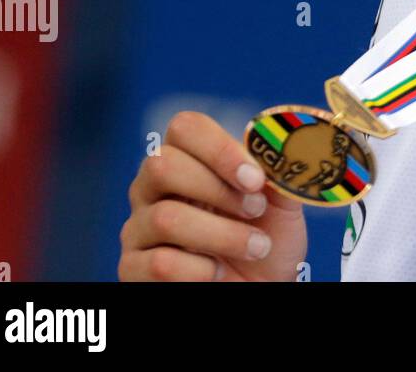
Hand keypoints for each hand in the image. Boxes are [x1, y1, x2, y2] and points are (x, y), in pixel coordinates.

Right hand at [118, 110, 307, 280]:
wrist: (260, 288)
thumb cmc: (266, 239)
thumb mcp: (283, 203)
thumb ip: (280, 170)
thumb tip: (283, 144)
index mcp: (188, 159)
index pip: (185, 128)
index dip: (220, 149)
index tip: (255, 179)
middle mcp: (153, 187)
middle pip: (163, 165)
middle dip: (218, 190)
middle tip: (256, 211)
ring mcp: (138, 227)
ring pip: (165, 218)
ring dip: (223, 235)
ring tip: (256, 247)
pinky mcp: (132, 268)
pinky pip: (159, 263)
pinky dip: (200, 270)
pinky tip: (217, 273)